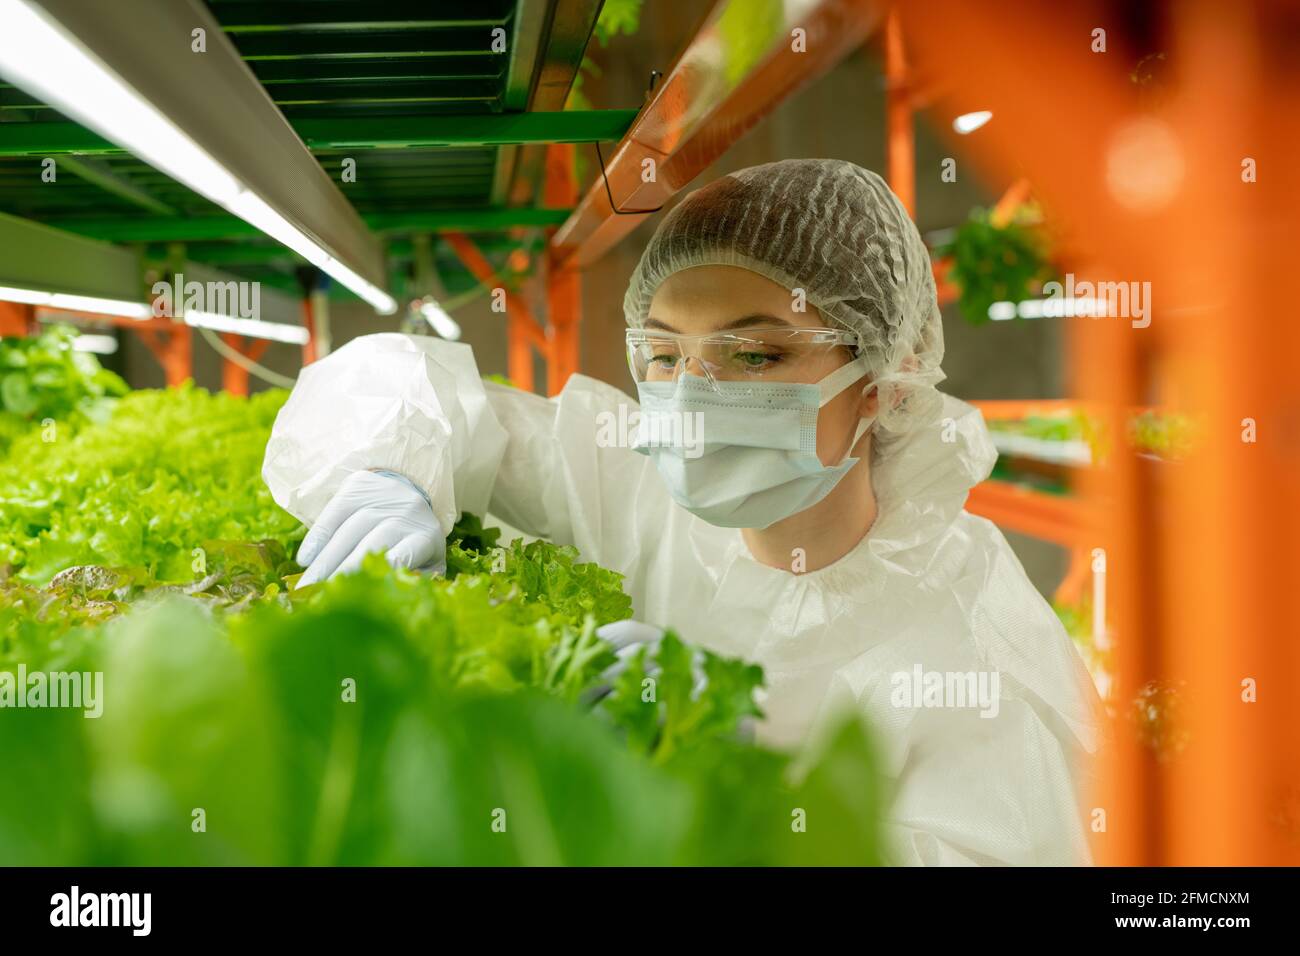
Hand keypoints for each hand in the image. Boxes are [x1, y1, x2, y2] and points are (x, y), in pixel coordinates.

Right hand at [295, 470, 444, 586]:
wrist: (409, 489)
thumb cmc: (415, 539)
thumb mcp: (427, 560)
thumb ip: (415, 581)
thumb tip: (393, 604)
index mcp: (426, 536)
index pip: (405, 554)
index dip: (382, 571)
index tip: (362, 593)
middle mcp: (405, 514)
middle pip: (371, 544)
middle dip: (345, 572)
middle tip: (322, 598)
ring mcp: (380, 499)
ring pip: (349, 531)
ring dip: (326, 561)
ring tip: (308, 585)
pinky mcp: (357, 489)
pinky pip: (334, 514)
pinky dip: (318, 537)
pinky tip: (305, 559)